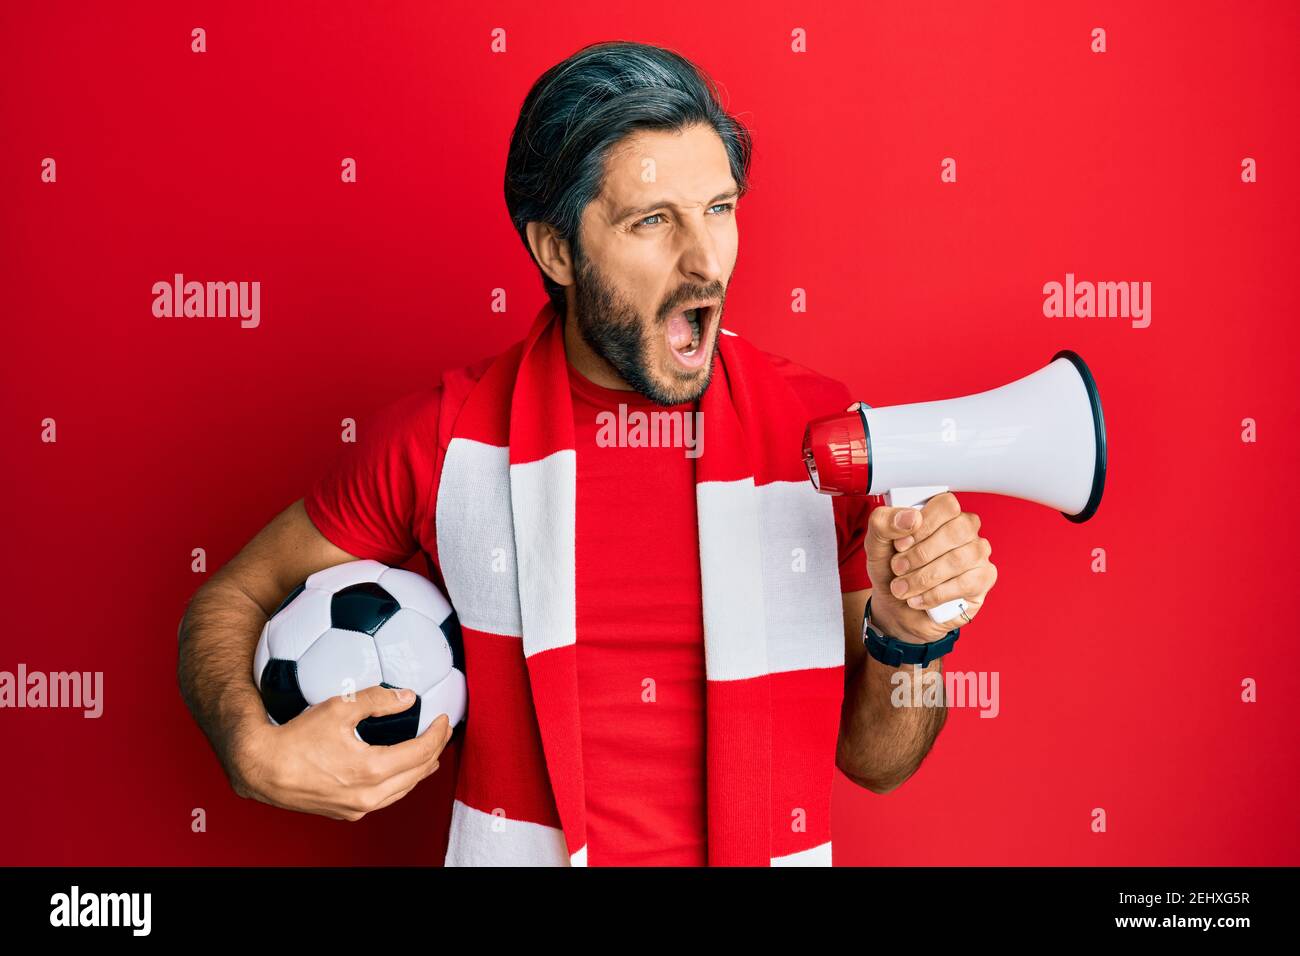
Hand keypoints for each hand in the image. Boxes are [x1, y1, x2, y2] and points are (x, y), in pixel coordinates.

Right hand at [231, 685, 453, 821]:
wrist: (261, 768)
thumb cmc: (296, 737)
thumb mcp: (338, 707)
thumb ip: (377, 700)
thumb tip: (407, 697)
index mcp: (371, 771)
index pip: (421, 752)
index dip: (437, 734)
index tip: (444, 718)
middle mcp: (368, 796)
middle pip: (417, 773)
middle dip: (434, 751)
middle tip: (442, 732)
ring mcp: (356, 808)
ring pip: (402, 790)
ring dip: (419, 770)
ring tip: (429, 752)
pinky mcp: (345, 812)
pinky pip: (384, 799)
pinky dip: (398, 782)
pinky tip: (397, 770)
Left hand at [864, 491, 996, 642]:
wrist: (896, 607)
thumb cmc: (891, 570)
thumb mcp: (876, 544)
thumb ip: (883, 523)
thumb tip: (910, 517)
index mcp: (941, 513)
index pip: (946, 504)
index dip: (923, 524)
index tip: (900, 544)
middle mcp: (965, 529)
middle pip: (956, 531)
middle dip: (920, 554)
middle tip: (898, 568)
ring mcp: (978, 553)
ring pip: (959, 559)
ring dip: (923, 577)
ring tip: (902, 588)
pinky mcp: (983, 579)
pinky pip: (966, 583)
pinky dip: (936, 594)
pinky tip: (918, 599)